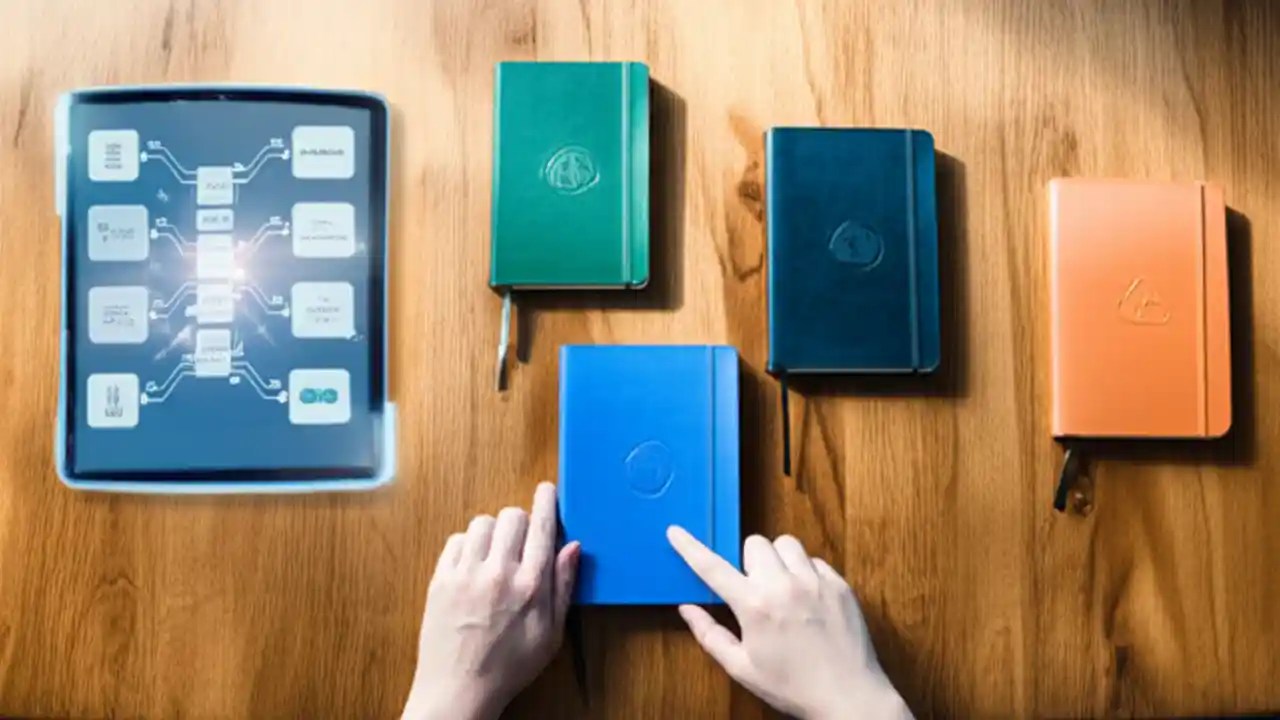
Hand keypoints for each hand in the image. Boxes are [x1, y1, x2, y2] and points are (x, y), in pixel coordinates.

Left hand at [402, 483, 579, 719]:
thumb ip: (563, 586)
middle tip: (521, 539)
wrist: (459, 689)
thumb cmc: (509, 666)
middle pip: (512, 516)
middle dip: (520, 521)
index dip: (546, 502)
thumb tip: (573, 548)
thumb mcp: (551, 633)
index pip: (542, 527)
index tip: (545, 490)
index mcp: (531, 586)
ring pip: (482, 522)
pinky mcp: (440, 579)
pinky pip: (456, 540)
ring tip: (495, 553)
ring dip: (493, 531)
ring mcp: (465, 574)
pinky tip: (473, 565)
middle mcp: (499, 573)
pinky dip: (467, 545)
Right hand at [668, 527, 911, 719]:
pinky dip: (806, 572)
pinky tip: (808, 599)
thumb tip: (686, 609)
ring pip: (787, 544)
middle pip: (755, 543)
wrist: (848, 696)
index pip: (713, 568)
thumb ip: (711, 635)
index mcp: (754, 607)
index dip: (690, 548)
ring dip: (779, 560)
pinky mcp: (839, 584)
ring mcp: (815, 582)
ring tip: (783, 588)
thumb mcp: (742, 668)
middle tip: (755, 589)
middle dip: (750, 561)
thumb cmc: (792, 686)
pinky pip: (815, 560)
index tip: (676, 532)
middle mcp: (784, 586)